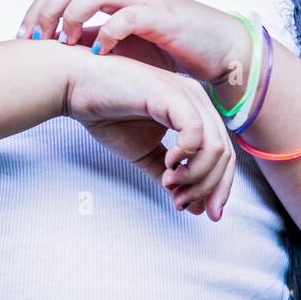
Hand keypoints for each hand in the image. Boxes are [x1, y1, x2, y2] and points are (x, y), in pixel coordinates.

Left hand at [17, 0, 250, 84]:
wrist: (219, 50)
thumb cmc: (170, 46)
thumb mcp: (125, 38)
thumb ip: (95, 33)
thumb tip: (57, 48)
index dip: (39, 6)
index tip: (23, 35)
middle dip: (46, 9)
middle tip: (33, 38)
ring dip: (72, 15)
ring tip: (62, 41)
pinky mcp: (162, 16)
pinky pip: (127, 15)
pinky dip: (107, 32)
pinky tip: (96, 52)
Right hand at [60, 47, 234, 220]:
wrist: (75, 86)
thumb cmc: (107, 114)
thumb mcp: (144, 153)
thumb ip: (169, 175)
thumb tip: (190, 204)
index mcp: (193, 110)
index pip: (223, 153)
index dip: (219, 187)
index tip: (203, 213)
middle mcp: (196, 99)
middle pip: (225, 153)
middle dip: (211, 188)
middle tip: (188, 207)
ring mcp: (185, 95)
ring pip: (215, 146)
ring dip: (197, 176)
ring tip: (171, 186)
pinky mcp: (169, 95)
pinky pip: (195, 132)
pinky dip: (186, 156)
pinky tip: (168, 165)